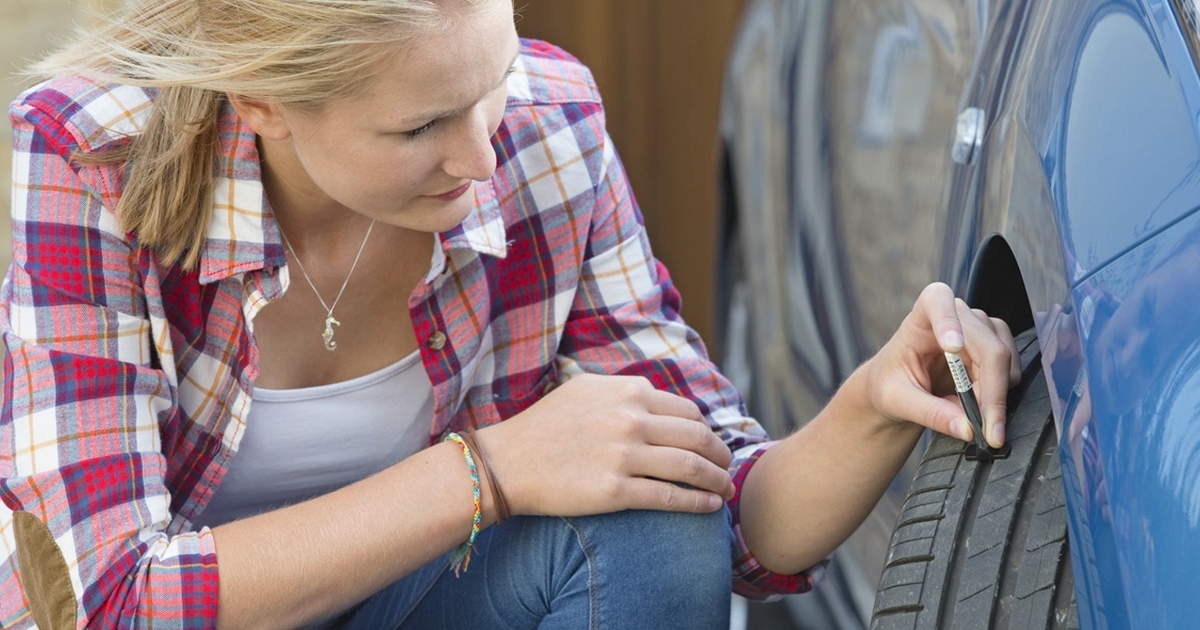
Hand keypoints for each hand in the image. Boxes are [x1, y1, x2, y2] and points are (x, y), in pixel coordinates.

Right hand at [476, 373, 734, 517]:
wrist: (506, 463)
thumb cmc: (544, 426)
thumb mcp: (585, 388)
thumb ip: (623, 391)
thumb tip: (656, 397)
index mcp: (628, 392)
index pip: (686, 411)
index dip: (706, 430)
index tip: (710, 444)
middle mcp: (631, 419)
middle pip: (697, 437)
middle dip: (720, 454)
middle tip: (726, 467)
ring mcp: (624, 455)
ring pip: (690, 467)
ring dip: (716, 480)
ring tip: (725, 490)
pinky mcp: (615, 491)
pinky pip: (670, 497)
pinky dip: (698, 502)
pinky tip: (710, 506)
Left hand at [863, 282, 1020, 447]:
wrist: (898, 389)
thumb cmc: (890, 385)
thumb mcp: (897, 401)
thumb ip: (930, 413)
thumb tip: (967, 427)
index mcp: (921, 315)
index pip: (937, 300)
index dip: (949, 320)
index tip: (951, 347)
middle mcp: (956, 315)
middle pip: (988, 346)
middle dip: (991, 391)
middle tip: (986, 428)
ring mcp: (979, 330)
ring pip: (1004, 360)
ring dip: (996, 395)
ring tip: (975, 420)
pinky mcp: (993, 347)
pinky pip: (1009, 371)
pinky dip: (1000, 396)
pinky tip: (979, 409)